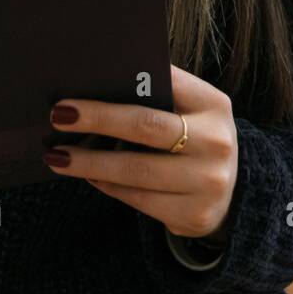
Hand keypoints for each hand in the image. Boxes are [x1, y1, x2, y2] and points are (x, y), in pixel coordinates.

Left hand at [45, 64, 237, 241]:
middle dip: (97, 119)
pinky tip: (87, 175)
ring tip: (57, 155)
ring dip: (89, 162)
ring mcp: (207, 183)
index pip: (163, 84)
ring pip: (135, 170)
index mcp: (212, 104)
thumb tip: (101, 78)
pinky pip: (137, 199)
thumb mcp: (193, 109)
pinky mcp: (193, 215)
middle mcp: (215, 142)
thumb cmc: (196, 139)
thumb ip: (160, 92)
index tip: (81, 85)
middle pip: (145, 126)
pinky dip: (107, 185)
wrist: (235, 195)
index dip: (120, 83)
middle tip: (59, 116)